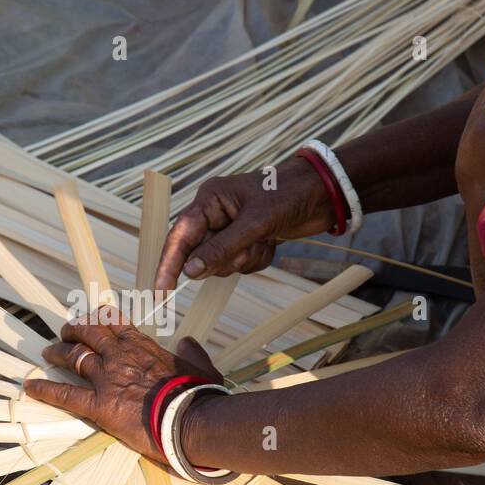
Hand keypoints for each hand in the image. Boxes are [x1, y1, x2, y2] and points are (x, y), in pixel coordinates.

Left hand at [24, 307, 221, 461]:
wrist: (191, 419)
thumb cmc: (198, 395)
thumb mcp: (200, 365)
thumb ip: (191, 351)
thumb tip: (187, 342)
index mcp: (142, 345)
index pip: (114, 322)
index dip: (99, 318)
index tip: (93, 317)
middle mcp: (119, 356)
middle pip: (88, 333)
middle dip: (73, 329)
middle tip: (65, 331)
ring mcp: (106, 379)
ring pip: (73, 357)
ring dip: (58, 352)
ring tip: (48, 352)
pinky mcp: (98, 405)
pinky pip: (64, 394)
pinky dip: (45, 390)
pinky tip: (31, 387)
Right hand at [153, 156, 335, 290]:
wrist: (322, 193)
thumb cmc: (287, 195)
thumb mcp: (254, 223)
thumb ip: (221, 248)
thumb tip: (191, 271)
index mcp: (209, 200)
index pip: (180, 236)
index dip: (169, 264)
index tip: (162, 290)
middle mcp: (215, 215)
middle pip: (200, 254)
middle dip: (225, 258)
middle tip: (249, 247)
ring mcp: (230, 229)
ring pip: (221, 263)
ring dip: (245, 259)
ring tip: (265, 240)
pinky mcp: (245, 240)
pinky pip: (240, 264)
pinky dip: (256, 259)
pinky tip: (271, 243)